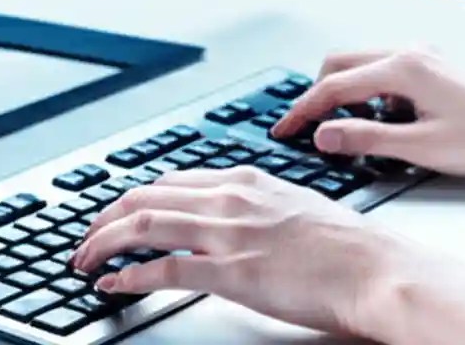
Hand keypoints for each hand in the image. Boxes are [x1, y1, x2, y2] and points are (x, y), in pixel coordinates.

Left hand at [69, 167, 464, 344]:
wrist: (381, 270)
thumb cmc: (353, 249)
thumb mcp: (301, 210)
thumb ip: (263, 211)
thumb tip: (242, 225)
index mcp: (250, 180)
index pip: (175, 179)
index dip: (138, 195)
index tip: (119, 210)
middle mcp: (232, 198)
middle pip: (147, 195)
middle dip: (107, 216)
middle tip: (88, 235)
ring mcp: (229, 232)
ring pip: (143, 225)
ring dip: (103, 243)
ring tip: (84, 259)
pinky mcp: (231, 271)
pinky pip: (162, 269)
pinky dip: (128, 276)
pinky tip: (112, 285)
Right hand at [272, 50, 464, 176]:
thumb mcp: (421, 147)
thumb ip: (365, 139)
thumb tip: (324, 135)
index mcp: (402, 68)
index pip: (333, 87)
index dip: (303, 112)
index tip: (284, 130)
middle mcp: (408, 53)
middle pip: (340, 66)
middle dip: (319, 97)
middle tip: (307, 130)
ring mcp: (421, 57)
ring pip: (361, 67)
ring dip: (347, 96)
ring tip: (353, 133)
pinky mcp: (431, 68)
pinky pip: (384, 73)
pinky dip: (372, 96)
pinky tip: (388, 125)